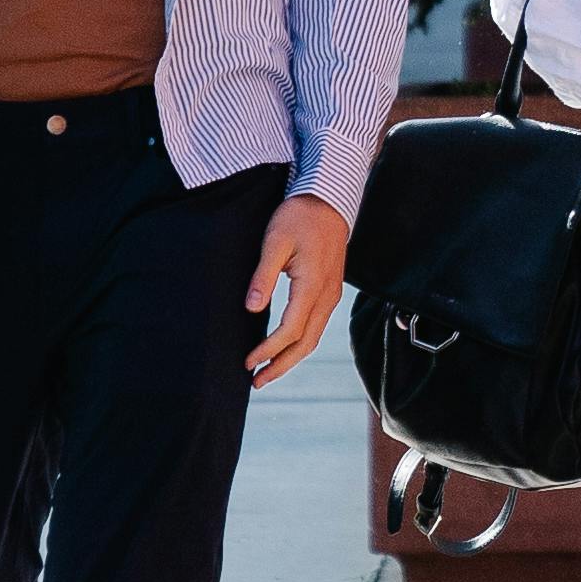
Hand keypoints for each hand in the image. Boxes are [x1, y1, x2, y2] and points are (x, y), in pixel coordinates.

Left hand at [246, 189, 348, 385]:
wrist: (329, 200)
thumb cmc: (300, 216)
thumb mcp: (275, 241)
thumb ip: (263, 276)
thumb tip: (251, 309)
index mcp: (312, 285)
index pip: (290, 330)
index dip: (268, 349)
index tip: (248, 361)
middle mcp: (326, 296)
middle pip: (306, 344)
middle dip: (281, 365)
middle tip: (256, 381)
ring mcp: (331, 295)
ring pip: (313, 338)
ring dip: (290, 358)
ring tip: (267, 371)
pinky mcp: (330, 291)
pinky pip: (316, 326)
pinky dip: (300, 343)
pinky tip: (284, 347)